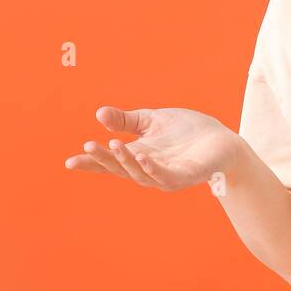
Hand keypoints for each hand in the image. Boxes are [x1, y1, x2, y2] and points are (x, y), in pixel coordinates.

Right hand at [64, 106, 241, 191]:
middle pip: (120, 168)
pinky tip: (142, 156)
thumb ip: (126, 120)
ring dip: (125, 160)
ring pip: (139, 174)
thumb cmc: (186, 131)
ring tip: (113, 144)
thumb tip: (99, 113)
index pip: (110, 163)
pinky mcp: (185, 177)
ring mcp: (166, 176)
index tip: (70, 162)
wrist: (221, 140)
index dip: (91, 163)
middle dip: (103, 159)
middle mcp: (148, 170)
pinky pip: (165, 177)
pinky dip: (152, 168)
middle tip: (87, 146)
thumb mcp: (151, 121)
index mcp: (138, 157)